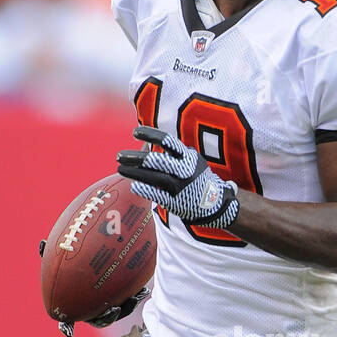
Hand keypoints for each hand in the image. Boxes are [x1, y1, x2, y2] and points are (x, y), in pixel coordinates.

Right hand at [38, 240, 148, 336]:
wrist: (108, 257)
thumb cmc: (80, 258)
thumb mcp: (66, 256)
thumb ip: (53, 253)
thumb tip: (42, 244)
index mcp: (77, 305)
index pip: (69, 320)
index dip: (68, 327)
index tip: (69, 333)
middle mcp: (93, 309)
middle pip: (100, 319)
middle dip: (106, 317)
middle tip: (112, 310)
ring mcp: (110, 305)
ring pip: (119, 312)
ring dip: (126, 308)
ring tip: (134, 299)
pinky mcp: (125, 299)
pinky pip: (131, 300)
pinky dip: (137, 296)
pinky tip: (144, 290)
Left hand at [116, 127, 238, 230]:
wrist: (217, 204)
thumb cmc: (198, 178)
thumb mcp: (191, 160)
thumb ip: (173, 153)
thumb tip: (148, 144)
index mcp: (188, 157)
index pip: (168, 141)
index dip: (150, 134)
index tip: (135, 132)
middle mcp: (184, 171)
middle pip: (157, 161)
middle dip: (136, 157)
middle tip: (120, 155)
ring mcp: (180, 187)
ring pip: (155, 178)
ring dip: (135, 173)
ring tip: (120, 168)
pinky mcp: (177, 203)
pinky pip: (159, 196)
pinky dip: (146, 190)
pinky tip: (134, 186)